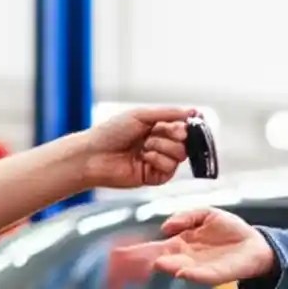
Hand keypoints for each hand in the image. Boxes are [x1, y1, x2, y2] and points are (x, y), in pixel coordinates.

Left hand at [79, 107, 196, 187]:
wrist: (93, 155)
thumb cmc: (111, 133)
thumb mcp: (141, 115)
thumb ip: (169, 113)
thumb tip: (194, 111)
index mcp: (158, 129)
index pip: (184, 128)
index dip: (183, 126)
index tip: (178, 124)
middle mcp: (161, 145)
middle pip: (185, 142)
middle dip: (170, 135)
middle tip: (153, 134)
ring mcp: (159, 161)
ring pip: (180, 155)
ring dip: (161, 147)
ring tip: (144, 147)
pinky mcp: (155, 177)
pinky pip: (170, 169)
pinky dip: (157, 160)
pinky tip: (143, 158)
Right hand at [112, 207, 275, 284]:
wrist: (255, 244)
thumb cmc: (230, 230)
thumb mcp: (206, 214)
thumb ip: (186, 216)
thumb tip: (165, 227)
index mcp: (180, 243)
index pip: (153, 248)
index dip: (136, 250)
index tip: (118, 252)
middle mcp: (186, 258)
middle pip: (160, 260)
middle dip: (144, 262)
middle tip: (125, 263)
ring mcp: (200, 267)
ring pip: (179, 268)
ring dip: (169, 267)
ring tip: (157, 263)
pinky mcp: (217, 274)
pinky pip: (203, 276)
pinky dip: (193, 275)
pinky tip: (183, 272)